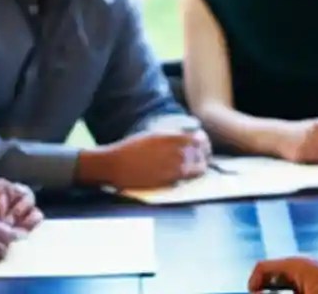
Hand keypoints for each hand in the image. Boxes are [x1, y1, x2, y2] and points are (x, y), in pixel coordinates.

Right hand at [82, 129, 209, 188]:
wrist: (113, 165)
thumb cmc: (130, 149)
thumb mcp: (151, 136)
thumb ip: (169, 138)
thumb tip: (185, 139)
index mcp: (168, 138)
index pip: (198, 139)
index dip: (203, 143)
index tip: (203, 146)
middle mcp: (172, 152)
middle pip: (200, 154)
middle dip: (204, 155)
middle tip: (203, 158)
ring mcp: (170, 167)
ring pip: (197, 169)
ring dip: (199, 167)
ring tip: (198, 168)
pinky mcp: (166, 181)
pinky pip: (185, 179)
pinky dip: (189, 177)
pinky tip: (185, 176)